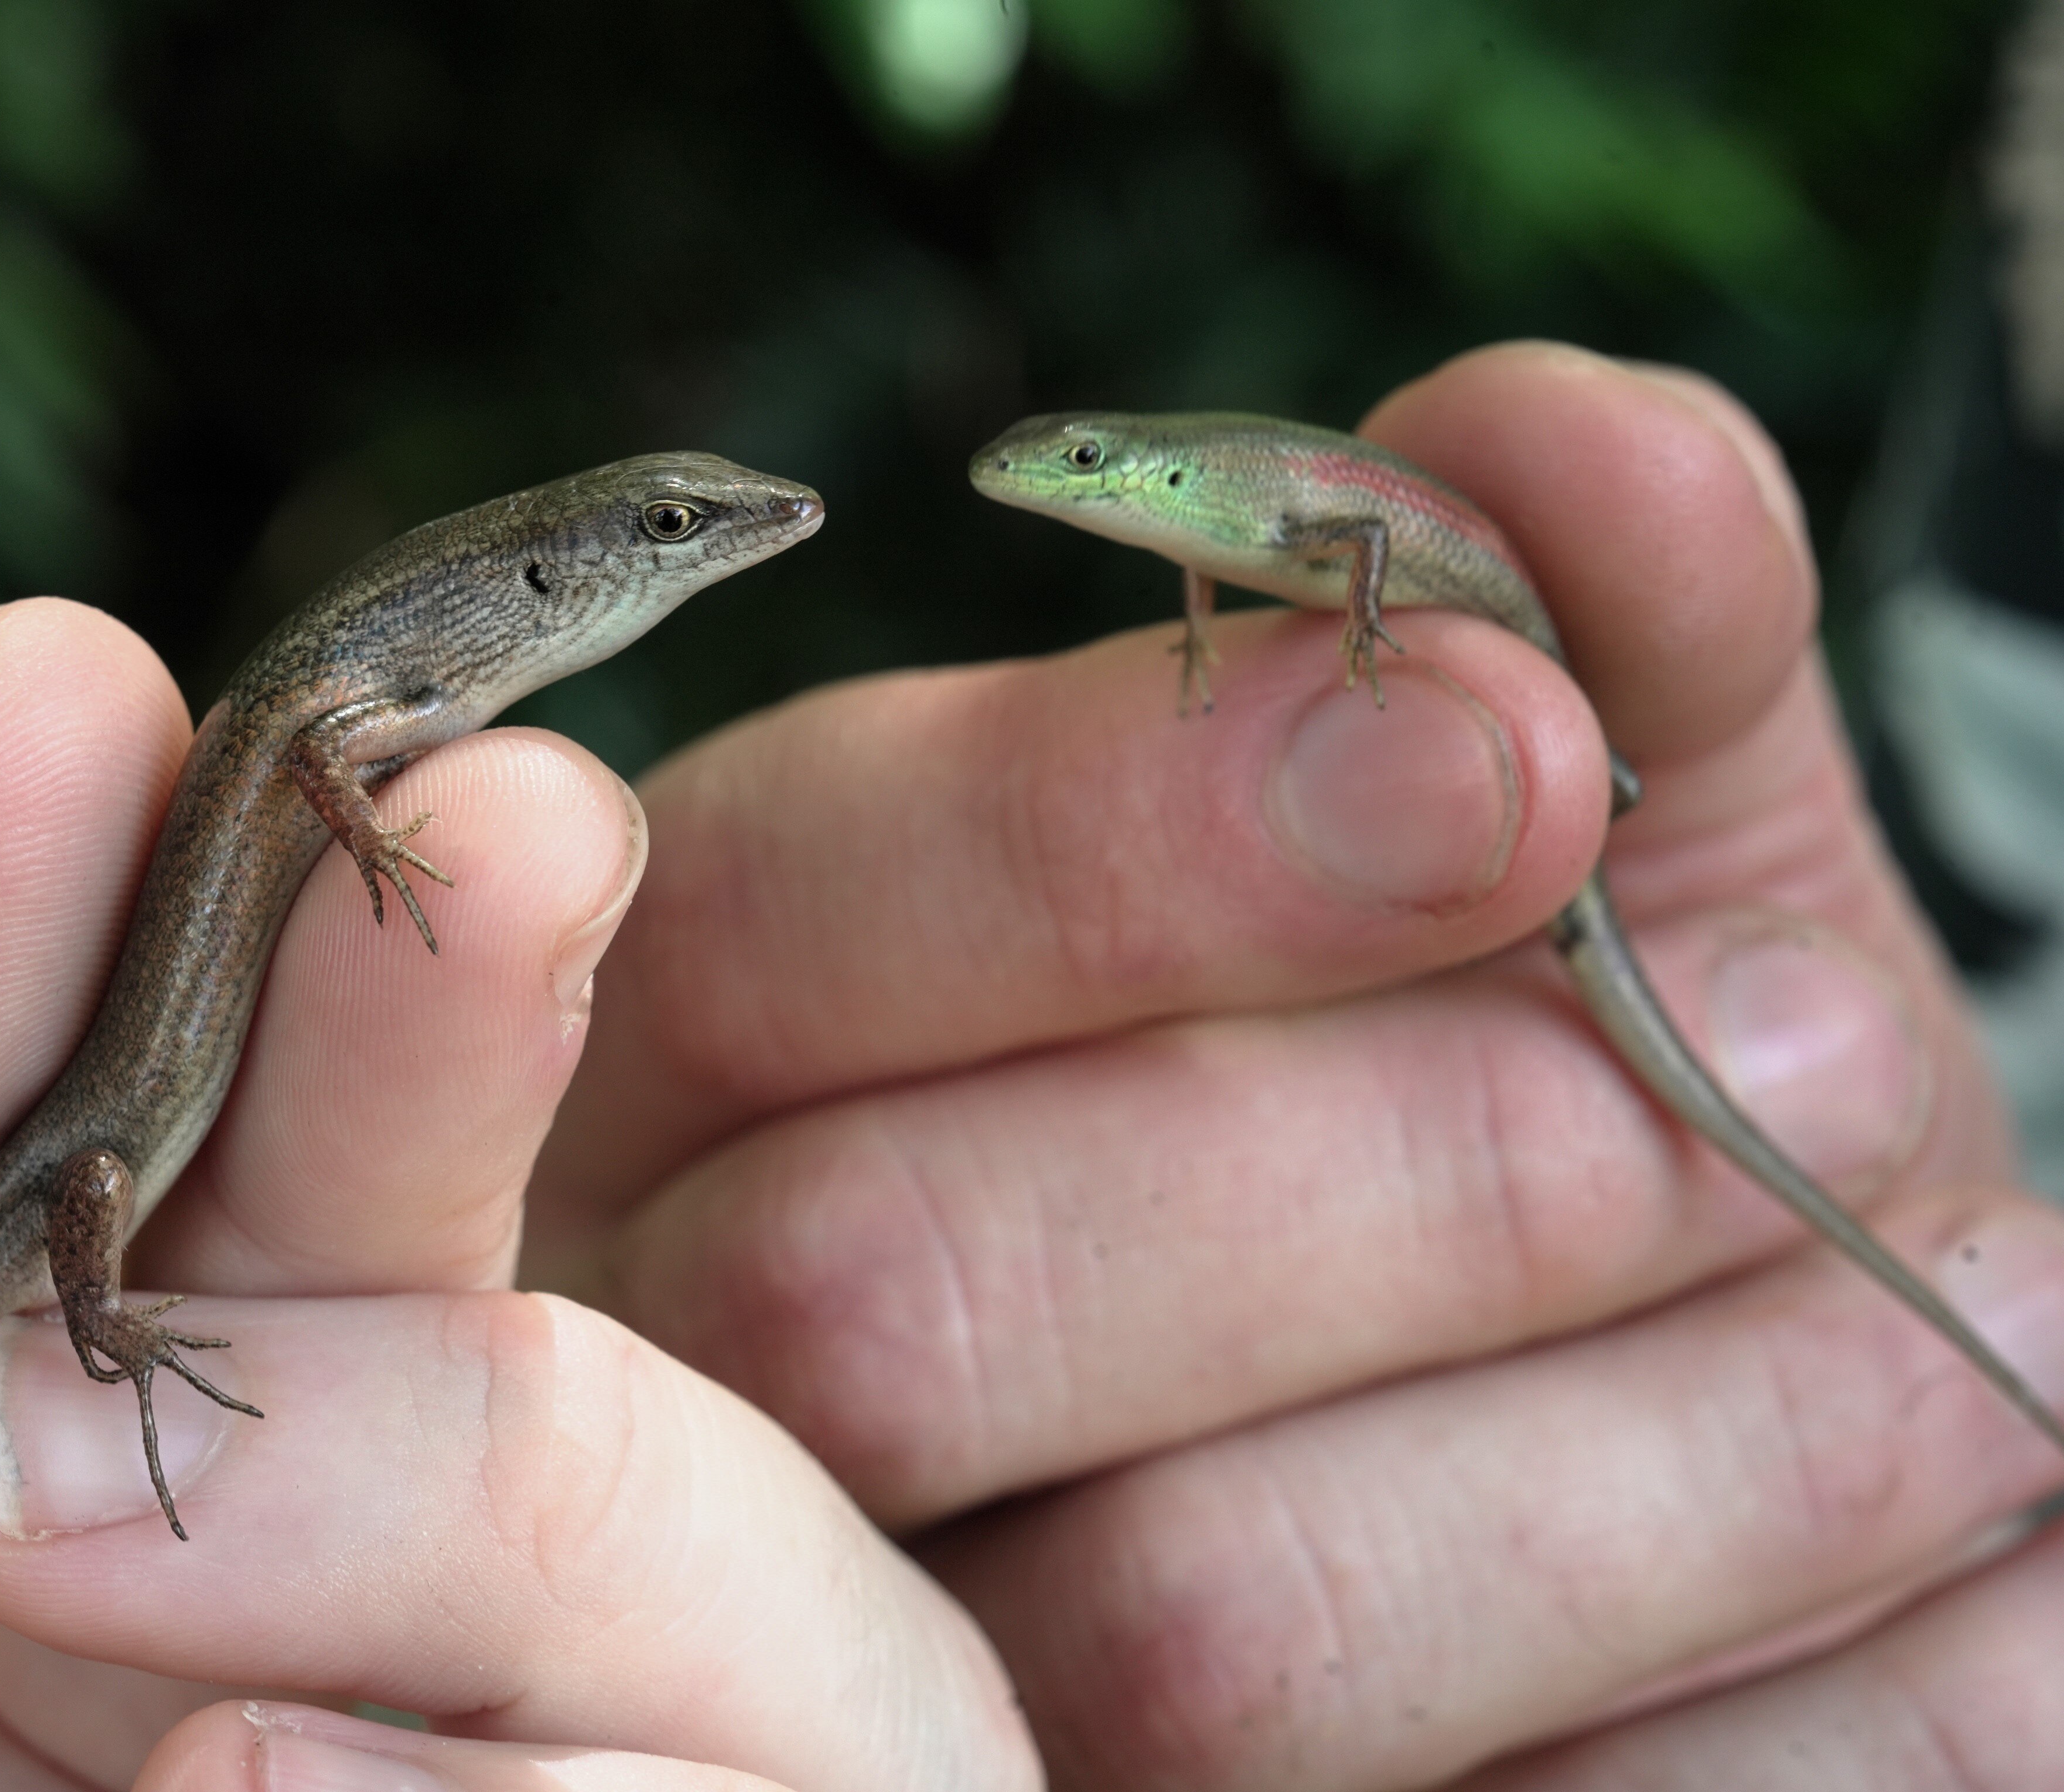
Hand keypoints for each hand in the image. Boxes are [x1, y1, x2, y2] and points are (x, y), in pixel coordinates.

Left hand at [0, 599, 1034, 1789]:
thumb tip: (50, 705)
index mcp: (113, 1530)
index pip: (385, 1205)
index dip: (445, 997)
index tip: (458, 804)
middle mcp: (356, 1706)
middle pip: (672, 1473)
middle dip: (499, 1364)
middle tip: (141, 1348)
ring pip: (840, 1713)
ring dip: (586, 1643)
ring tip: (176, 1757)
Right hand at [528, 343, 2063, 1788]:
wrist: (1654, 1362)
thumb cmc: (1537, 1026)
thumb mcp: (1584, 790)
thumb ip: (1556, 601)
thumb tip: (1555, 451)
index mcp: (749, 1036)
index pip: (767, 920)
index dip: (1099, 836)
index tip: (1508, 754)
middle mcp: (733, 1375)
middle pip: (890, 1296)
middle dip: (1414, 1172)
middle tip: (1801, 1069)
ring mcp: (912, 1686)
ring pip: (1191, 1625)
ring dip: (1667, 1458)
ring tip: (1951, 1322)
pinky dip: (1804, 1705)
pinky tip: (1961, 1560)